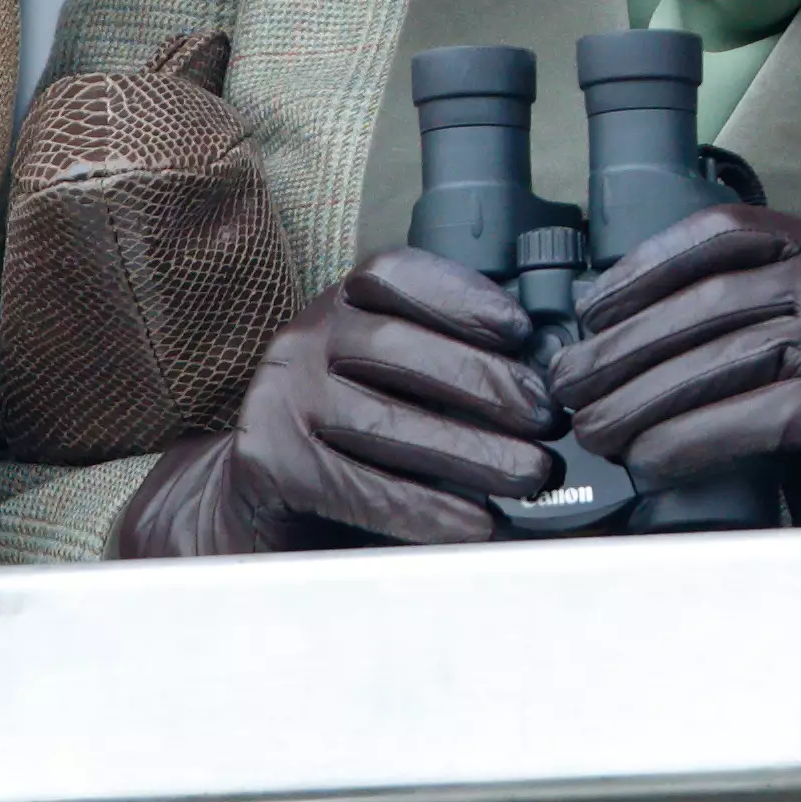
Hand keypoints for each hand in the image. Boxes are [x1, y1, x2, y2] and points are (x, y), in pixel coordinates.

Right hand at [109, 247, 560, 553]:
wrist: (253, 509)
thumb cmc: (347, 443)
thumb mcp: (387, 384)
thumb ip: (442, 369)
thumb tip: (541, 381)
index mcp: (336, 308)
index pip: (393, 276)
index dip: (460, 296)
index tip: (520, 330)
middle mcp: (301, 341)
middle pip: (397, 349)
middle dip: (484, 382)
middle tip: (547, 421)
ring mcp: (279, 399)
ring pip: (386, 422)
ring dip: (471, 452)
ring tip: (532, 476)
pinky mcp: (270, 461)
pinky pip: (360, 486)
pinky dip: (426, 509)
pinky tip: (476, 524)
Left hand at [545, 206, 800, 520]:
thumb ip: (752, 322)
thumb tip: (623, 340)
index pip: (719, 233)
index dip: (644, 267)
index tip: (590, 308)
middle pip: (706, 304)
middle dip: (623, 347)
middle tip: (568, 385)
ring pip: (718, 361)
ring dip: (640, 400)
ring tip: (596, 430)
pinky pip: (749, 416)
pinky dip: (688, 441)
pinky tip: (652, 460)